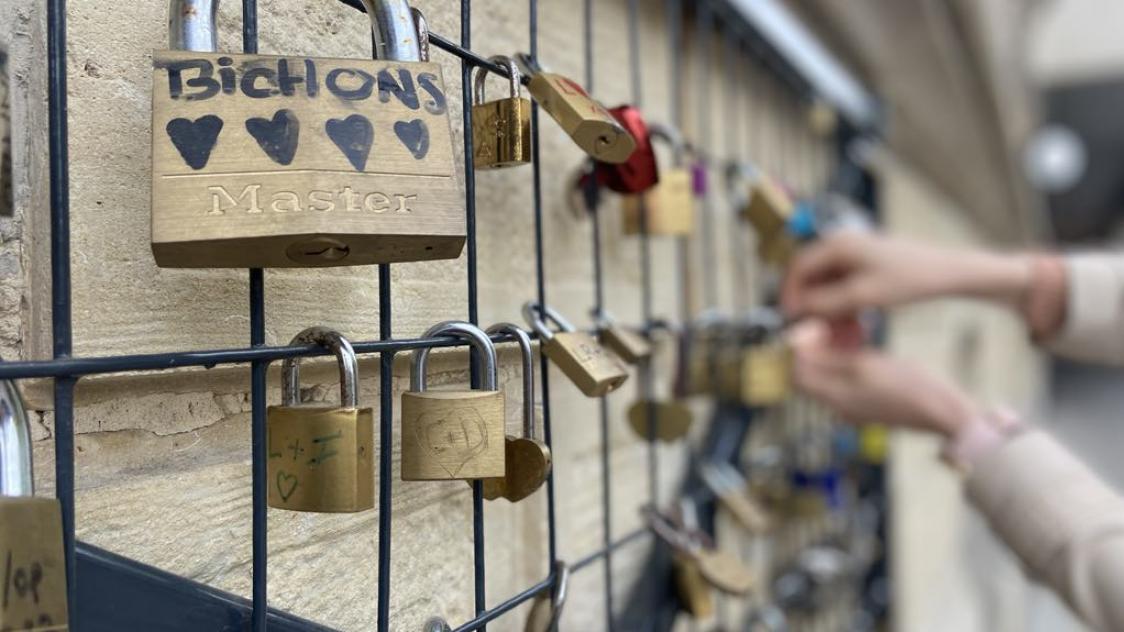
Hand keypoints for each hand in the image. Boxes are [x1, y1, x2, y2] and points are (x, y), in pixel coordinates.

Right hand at [781, 233, 1030, 318]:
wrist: (945, 272)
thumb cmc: (908, 279)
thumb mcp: (863, 296)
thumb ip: (825, 303)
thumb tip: (796, 311)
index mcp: (837, 245)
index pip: (798, 267)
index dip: (789, 293)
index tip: (789, 317)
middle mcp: (841, 244)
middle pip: (809, 274)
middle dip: (807, 301)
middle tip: (807, 326)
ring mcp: (853, 253)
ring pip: (825, 282)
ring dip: (824, 305)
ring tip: (831, 328)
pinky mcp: (864, 263)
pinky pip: (841, 284)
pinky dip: (839, 302)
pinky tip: (848, 322)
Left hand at [788, 320, 977, 436]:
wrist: (943, 412)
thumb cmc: (911, 387)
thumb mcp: (867, 364)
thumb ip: (830, 358)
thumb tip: (798, 349)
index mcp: (835, 398)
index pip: (798, 374)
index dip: (799, 349)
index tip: (811, 329)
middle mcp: (839, 407)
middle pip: (811, 375)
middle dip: (815, 349)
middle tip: (828, 328)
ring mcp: (854, 408)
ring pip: (829, 377)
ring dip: (831, 354)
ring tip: (847, 335)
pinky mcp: (868, 406)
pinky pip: (845, 383)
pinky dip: (845, 364)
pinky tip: (862, 348)